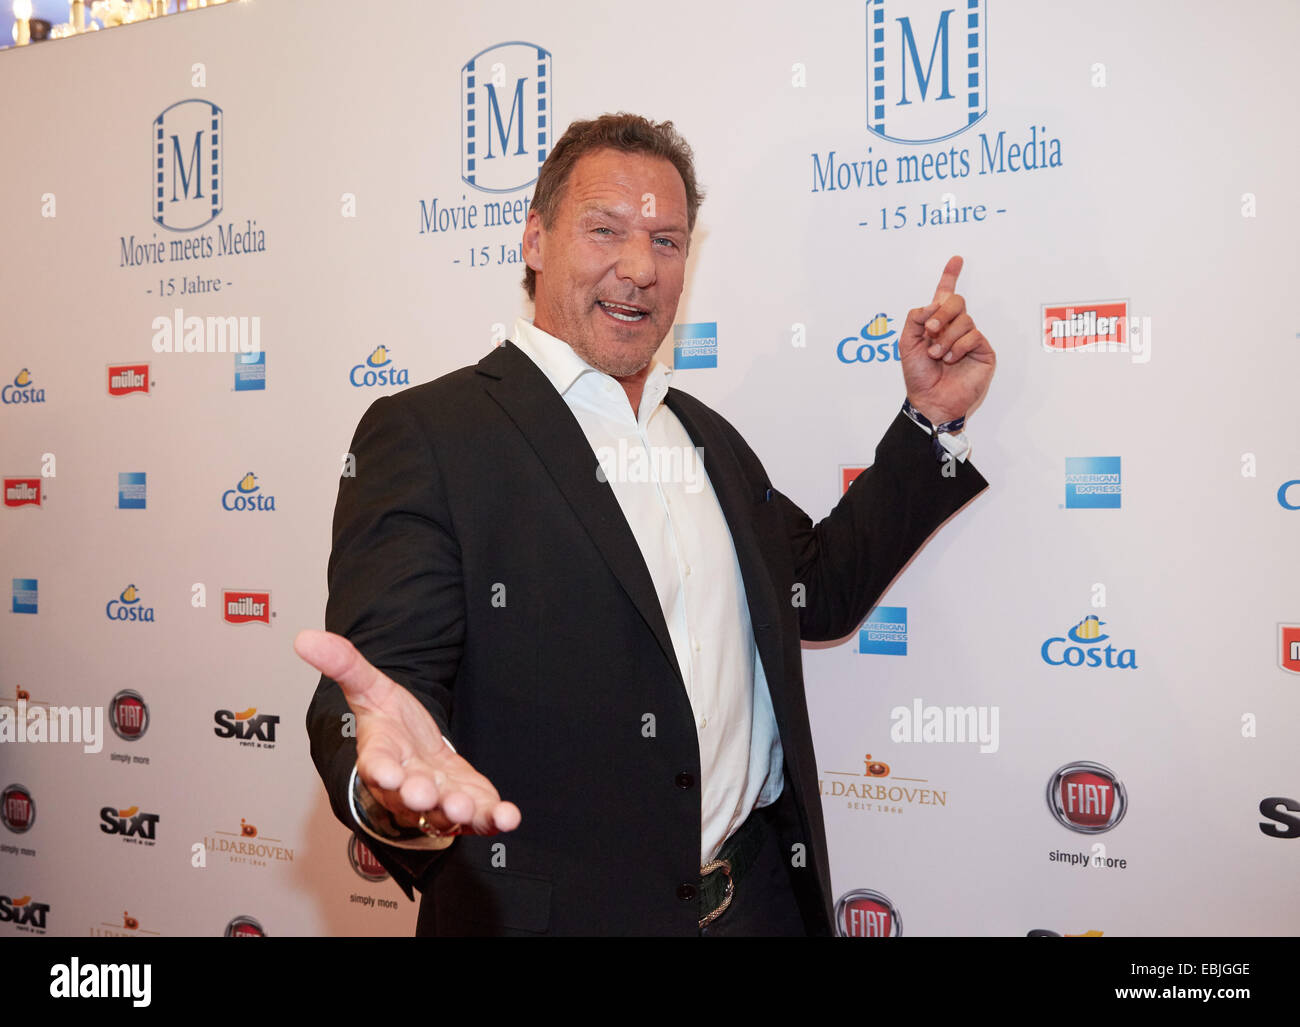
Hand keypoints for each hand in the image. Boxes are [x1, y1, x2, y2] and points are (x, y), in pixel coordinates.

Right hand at [294, 629, 520, 836]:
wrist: (419, 753)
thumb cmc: (392, 727)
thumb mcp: (370, 688)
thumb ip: (344, 665)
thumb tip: (305, 638)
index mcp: (380, 759)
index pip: (375, 765)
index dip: (380, 770)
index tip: (384, 771)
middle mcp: (407, 786)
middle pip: (409, 796)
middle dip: (417, 796)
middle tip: (424, 794)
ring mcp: (438, 800)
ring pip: (443, 813)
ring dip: (455, 812)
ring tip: (463, 807)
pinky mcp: (469, 806)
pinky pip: (480, 818)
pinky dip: (493, 819)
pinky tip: (508, 816)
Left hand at [899, 255, 995, 424]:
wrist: (929, 400)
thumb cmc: (918, 375)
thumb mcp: (906, 343)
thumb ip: (916, 318)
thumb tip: (933, 303)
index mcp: (936, 324)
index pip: (944, 296)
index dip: (950, 277)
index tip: (956, 259)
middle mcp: (954, 328)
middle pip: (956, 302)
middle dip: (942, 313)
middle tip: (930, 330)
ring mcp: (969, 339)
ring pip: (964, 319)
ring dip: (947, 336)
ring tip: (937, 354)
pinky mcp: (982, 351)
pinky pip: (974, 335)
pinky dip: (959, 346)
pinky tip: (951, 359)